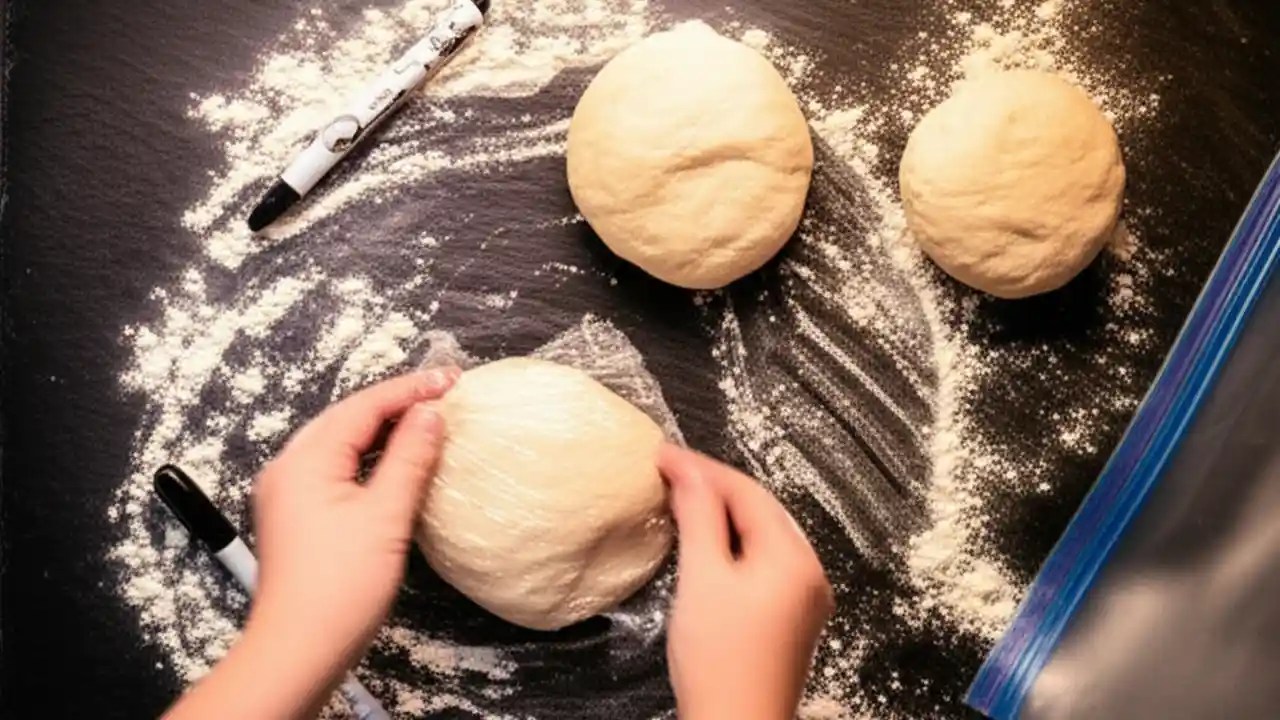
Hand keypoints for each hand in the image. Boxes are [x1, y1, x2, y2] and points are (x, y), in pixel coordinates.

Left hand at [248, 368, 458, 677]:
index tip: (452, 379)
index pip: (364, 406)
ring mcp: (290, 493)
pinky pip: (337, 469)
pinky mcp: (298, 516)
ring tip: (428, 418)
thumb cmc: (340, 585)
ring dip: (385, 429)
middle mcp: (289, 467)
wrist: (298, 650)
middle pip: (349, 418)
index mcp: (306, 460)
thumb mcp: (385, 516)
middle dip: (397, 402)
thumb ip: (410, 458)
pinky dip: (371, 457)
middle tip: (444, 392)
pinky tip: (398, 461)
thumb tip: (430, 414)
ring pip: (342, 444)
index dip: (410, 389)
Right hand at [660, 444, 834, 719]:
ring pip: (763, 538)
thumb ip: (698, 517)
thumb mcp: (701, 578)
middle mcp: (809, 573)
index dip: (702, 469)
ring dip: (724, 517)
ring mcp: (804, 599)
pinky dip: (735, 547)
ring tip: (682, 503)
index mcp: (793, 557)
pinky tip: (708, 548)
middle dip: (714, 489)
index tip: (663, 456)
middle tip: (669, 474)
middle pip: (760, 511)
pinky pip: (765, 566)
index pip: (746, 491)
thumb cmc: (718, 660)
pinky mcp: (792, 621)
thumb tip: (689, 471)